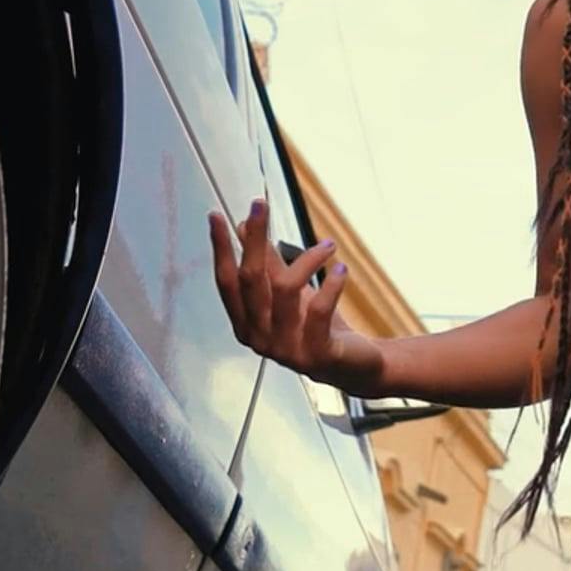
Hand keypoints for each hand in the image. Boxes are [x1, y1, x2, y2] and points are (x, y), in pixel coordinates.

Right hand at [208, 198, 384, 392]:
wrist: (354, 366)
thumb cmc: (316, 326)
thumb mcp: (289, 292)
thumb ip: (267, 264)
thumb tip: (244, 227)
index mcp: (246, 324)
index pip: (226, 282)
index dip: (221, 249)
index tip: (217, 215)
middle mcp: (258, 338)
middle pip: (250, 279)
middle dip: (254, 238)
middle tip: (260, 204)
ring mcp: (285, 349)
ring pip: (284, 289)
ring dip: (308, 259)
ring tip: (329, 245)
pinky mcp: (315, 353)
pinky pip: (318, 309)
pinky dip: (331, 283)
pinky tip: (341, 268)